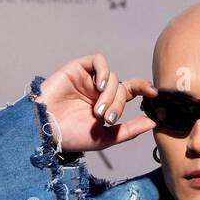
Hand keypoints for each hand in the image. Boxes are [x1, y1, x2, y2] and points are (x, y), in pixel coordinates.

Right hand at [36, 54, 157, 153]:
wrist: (46, 129)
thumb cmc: (72, 137)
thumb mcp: (105, 138)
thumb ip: (129, 130)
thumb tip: (153, 123)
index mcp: (107, 105)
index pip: (130, 91)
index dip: (143, 88)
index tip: (154, 93)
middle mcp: (99, 91)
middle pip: (122, 88)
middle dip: (118, 104)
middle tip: (106, 118)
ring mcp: (89, 80)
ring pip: (112, 77)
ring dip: (110, 95)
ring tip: (98, 111)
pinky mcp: (77, 69)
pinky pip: (98, 61)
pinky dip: (103, 72)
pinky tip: (100, 86)